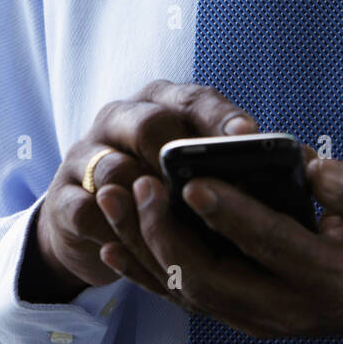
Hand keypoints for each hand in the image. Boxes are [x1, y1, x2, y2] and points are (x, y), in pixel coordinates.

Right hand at [32, 80, 257, 299]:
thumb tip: (279, 178)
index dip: (220, 117)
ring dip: (140, 192)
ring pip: (111, 165)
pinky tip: (130, 244)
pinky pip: (83, 208)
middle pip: (149, 123)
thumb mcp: (186, 173)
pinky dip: (107, 225)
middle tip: (205, 181)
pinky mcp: (63, 197)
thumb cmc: (157, 193)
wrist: (86, 223)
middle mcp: (120, 120)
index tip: (248, 135)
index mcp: (159, 104)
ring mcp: (86, 156)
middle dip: (177, 151)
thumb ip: (220, 167)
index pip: (193, 99)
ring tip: (167, 215)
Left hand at [97, 157, 342, 343]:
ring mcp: (261, 319)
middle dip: (165, 232)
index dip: (227, 212)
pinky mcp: (244, 318)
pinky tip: (112, 245)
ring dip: (143, 248)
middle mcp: (287, 306)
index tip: (189, 180)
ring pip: (188, 292)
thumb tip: (311, 166)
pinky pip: (186, 300)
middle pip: (210, 278)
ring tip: (112, 200)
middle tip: (137, 183)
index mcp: (326, 273)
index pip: (267, 242)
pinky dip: (145, 274)